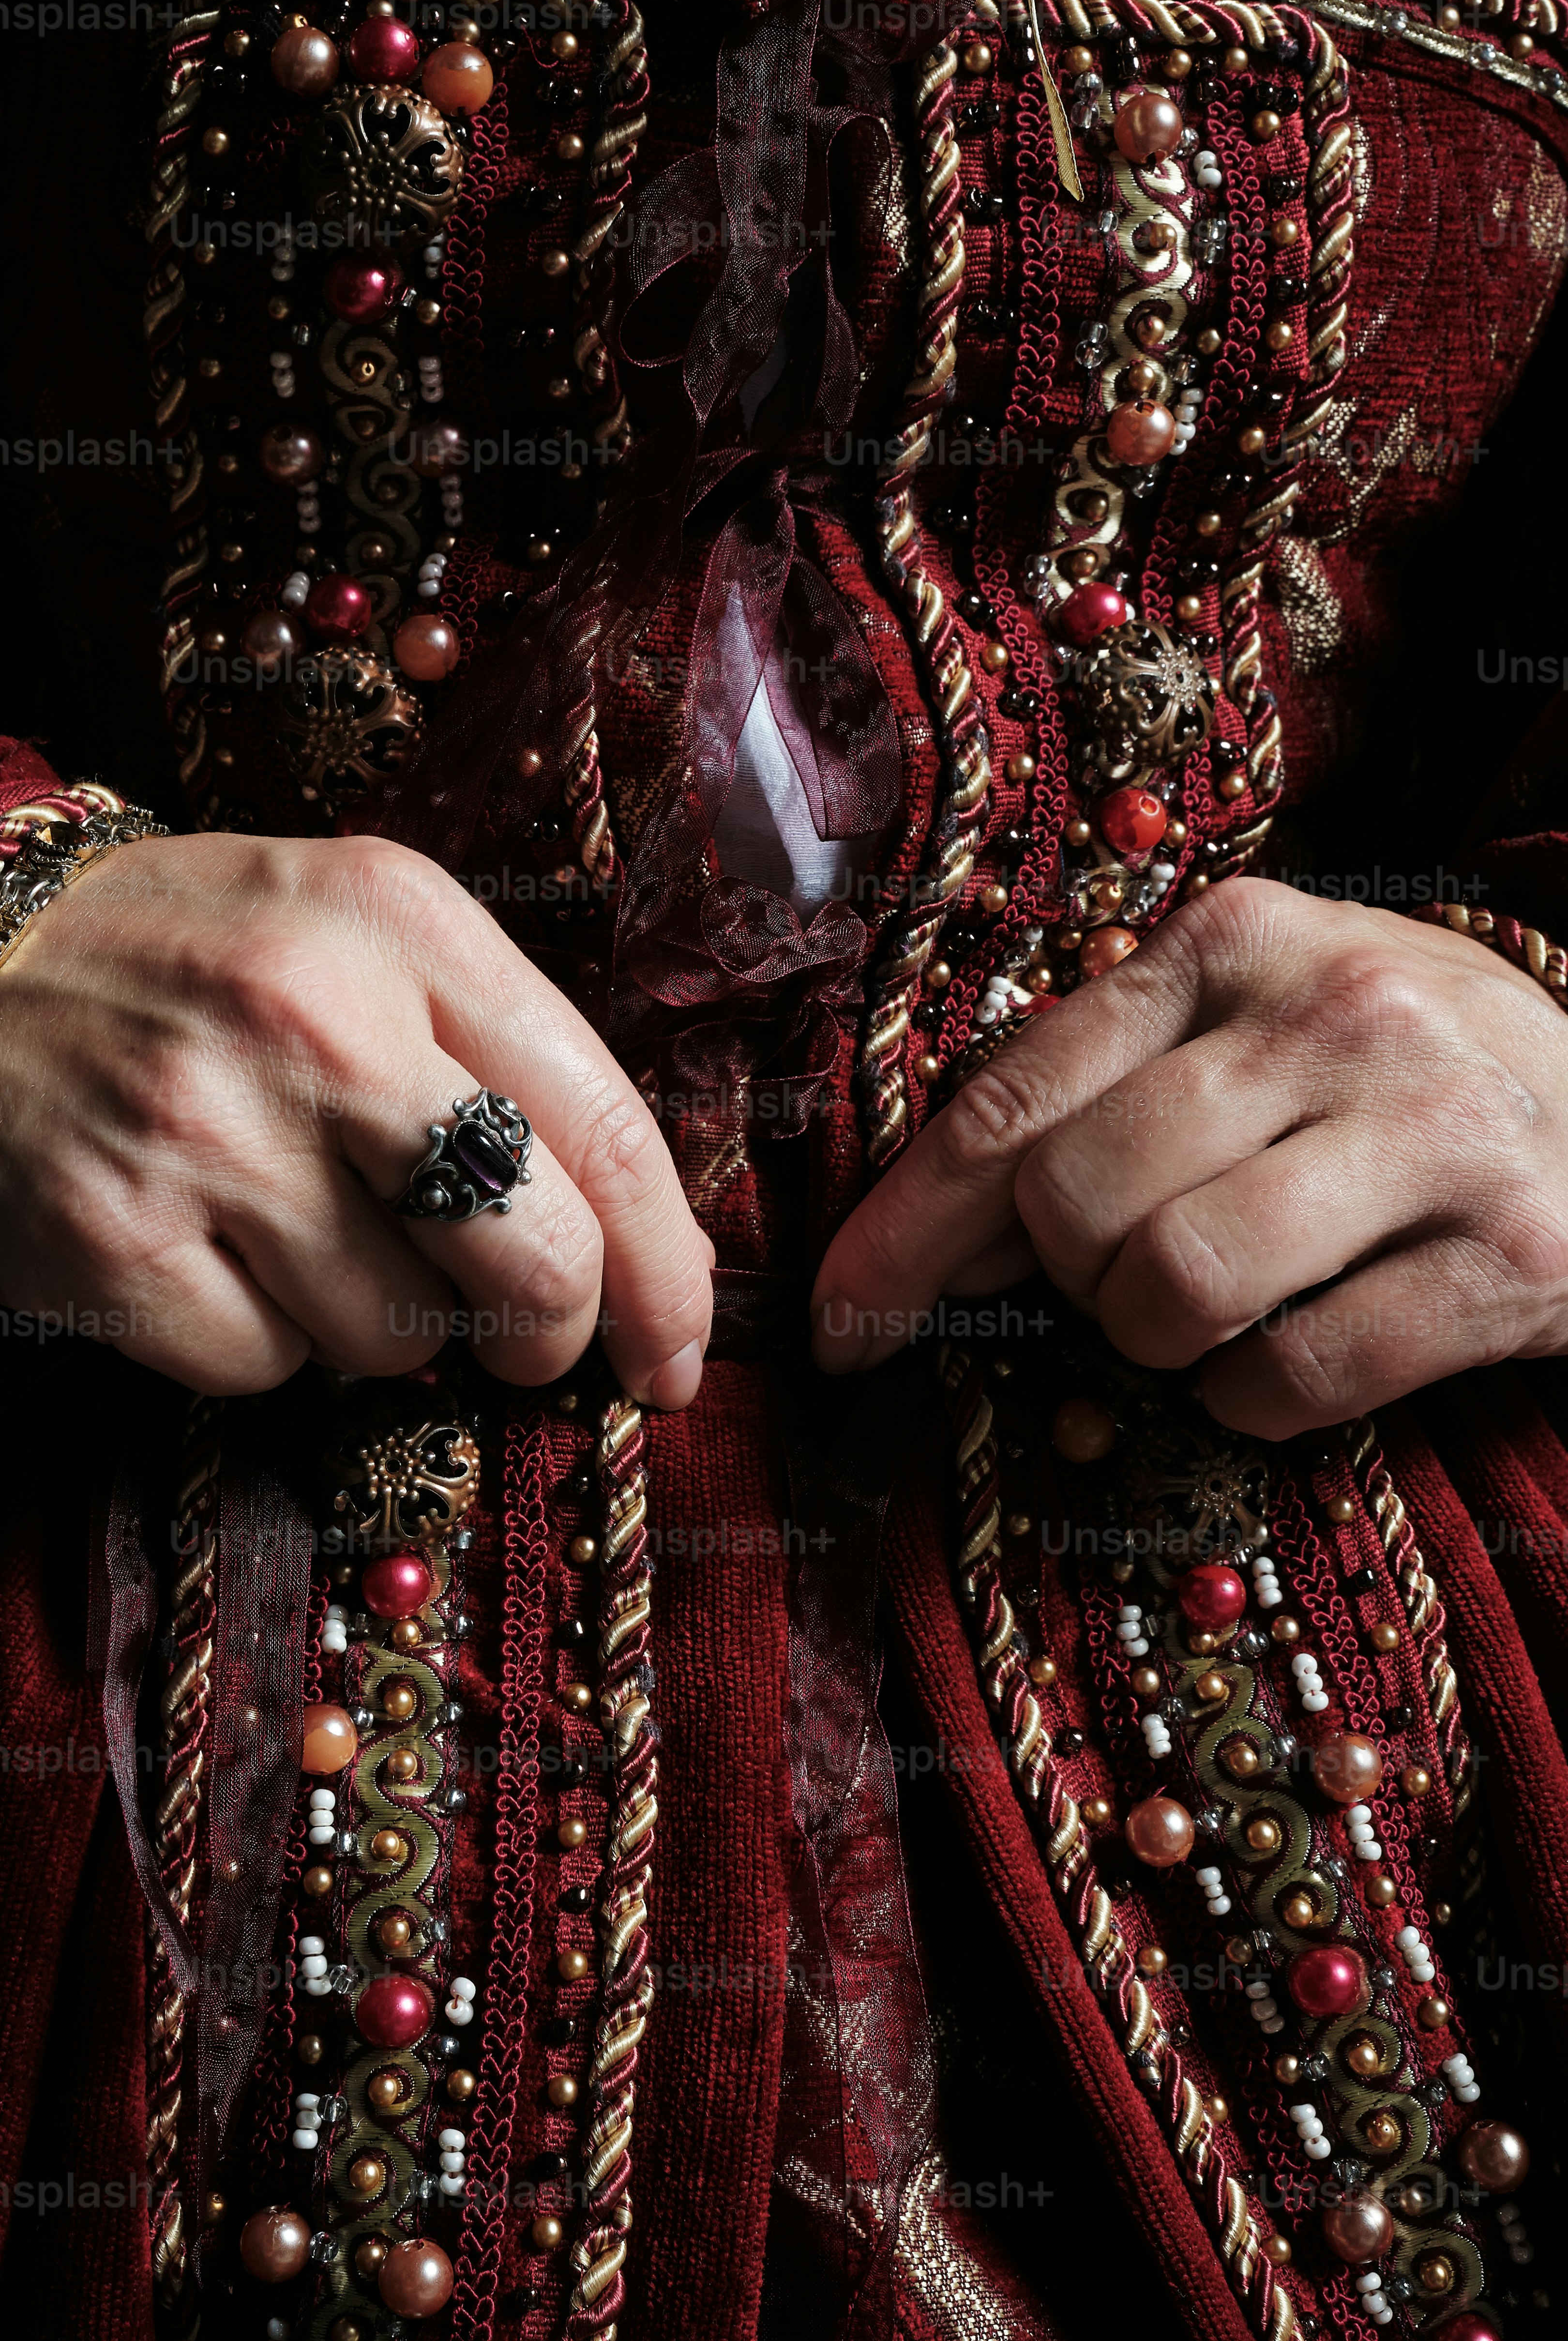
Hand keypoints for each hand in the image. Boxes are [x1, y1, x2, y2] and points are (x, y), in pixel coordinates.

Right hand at [0, 831, 712, 1403]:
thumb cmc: (191, 968)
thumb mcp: (360, 940)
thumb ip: (501, 1061)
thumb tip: (636, 1255)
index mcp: (405, 925)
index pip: (608, 1130)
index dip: (669, 1274)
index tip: (674, 1352)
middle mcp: (316, 1022)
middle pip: (532, 1256)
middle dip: (548, 1332)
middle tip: (521, 1346)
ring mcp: (208, 1136)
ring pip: (398, 1337)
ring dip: (375, 1326)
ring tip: (295, 1233)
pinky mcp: (117, 1243)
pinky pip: (268, 1370)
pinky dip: (262, 1346)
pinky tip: (210, 1260)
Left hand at [810, 879, 1567, 1435]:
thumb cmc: (1397, 1077)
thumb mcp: (1255, 1024)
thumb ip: (1104, 1091)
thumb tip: (931, 1246)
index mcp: (1234, 941)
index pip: (1010, 1100)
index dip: (901, 1232)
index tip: (840, 1322)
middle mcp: (1334, 1015)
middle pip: (1077, 1201)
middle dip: (1068, 1279)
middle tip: (1122, 1285)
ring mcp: (1432, 1132)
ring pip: (1176, 1287)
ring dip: (1158, 1343)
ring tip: (1215, 1314)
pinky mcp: (1512, 1261)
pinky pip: (1294, 1375)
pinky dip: (1258, 1399)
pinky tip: (1296, 1355)